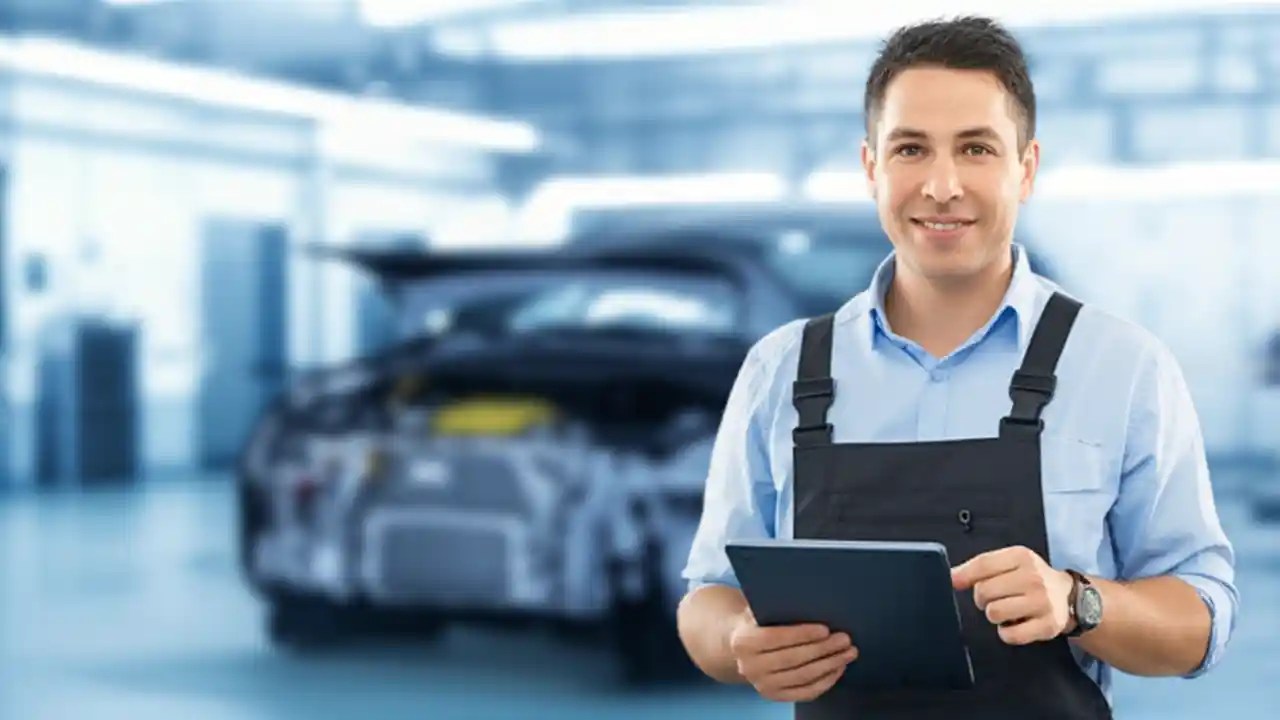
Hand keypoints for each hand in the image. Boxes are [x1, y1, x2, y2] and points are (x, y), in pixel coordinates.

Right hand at [728, 606, 858, 701]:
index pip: (775, 638)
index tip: (825, 629)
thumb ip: (776, 607)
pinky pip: (806, 692)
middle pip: (792, 659)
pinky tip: (838, 667)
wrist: (743, 648)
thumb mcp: (759, 610)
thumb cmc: (758, 622)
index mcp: (743, 642)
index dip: (802, 634)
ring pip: (803, 677)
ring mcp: (763, 685)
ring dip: (830, 664)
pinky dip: (826, 681)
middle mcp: (749, 667)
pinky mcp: (776, 697)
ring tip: (848, 653)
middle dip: (822, 649)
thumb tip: (809, 599)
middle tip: (845, 639)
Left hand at [950, 545, 1074, 644]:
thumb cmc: (1029, 578)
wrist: (1068, 596)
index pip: (982, 565)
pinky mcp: (1048, 625)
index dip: (964, 576)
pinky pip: (1010, 635)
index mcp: (1021, 557)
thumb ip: (980, 567)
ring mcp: (1042, 602)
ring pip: (995, 613)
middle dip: (982, 598)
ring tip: (1006, 610)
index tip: (954, 582)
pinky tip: (1015, 624)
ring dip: (994, 615)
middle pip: (984, 591)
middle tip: (994, 598)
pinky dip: (1006, 633)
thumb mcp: (1009, 562)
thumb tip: (951, 577)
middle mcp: (1033, 577)